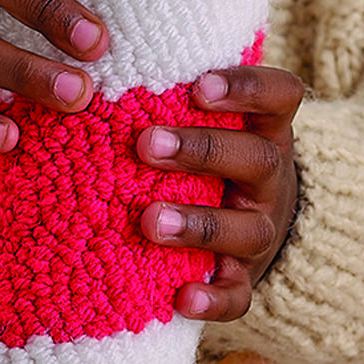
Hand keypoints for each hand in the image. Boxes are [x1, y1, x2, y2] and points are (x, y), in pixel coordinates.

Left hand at [136, 66, 302, 322]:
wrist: (246, 221)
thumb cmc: (203, 157)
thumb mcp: (202, 121)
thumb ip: (167, 96)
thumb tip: (83, 64)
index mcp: (263, 129)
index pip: (280, 95)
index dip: (247, 89)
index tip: (197, 87)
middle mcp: (269, 178)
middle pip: (257, 158)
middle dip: (203, 151)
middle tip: (146, 145)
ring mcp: (260, 229)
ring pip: (247, 229)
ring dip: (200, 224)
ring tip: (151, 221)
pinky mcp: (246, 278)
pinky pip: (240, 295)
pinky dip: (213, 299)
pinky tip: (181, 296)